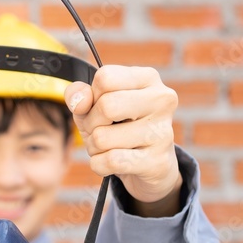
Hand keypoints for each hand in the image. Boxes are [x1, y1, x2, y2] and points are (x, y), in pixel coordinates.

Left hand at [64, 65, 182, 212]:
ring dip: (94, 147)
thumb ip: (79, 94)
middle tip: (100, 130)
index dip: (92, 96)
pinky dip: (100, 164)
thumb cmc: (118, 126)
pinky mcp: (158, 161)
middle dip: (91, 123)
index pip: (105, 78)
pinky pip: (110, 162)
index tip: (100, 106)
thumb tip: (80, 101)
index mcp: (148, 78)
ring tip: (109, 146)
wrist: (149, 164)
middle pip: (106, 106)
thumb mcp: (93, 105)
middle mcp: (162, 100)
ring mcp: (163, 132)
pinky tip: (112, 162)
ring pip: (103, 138)